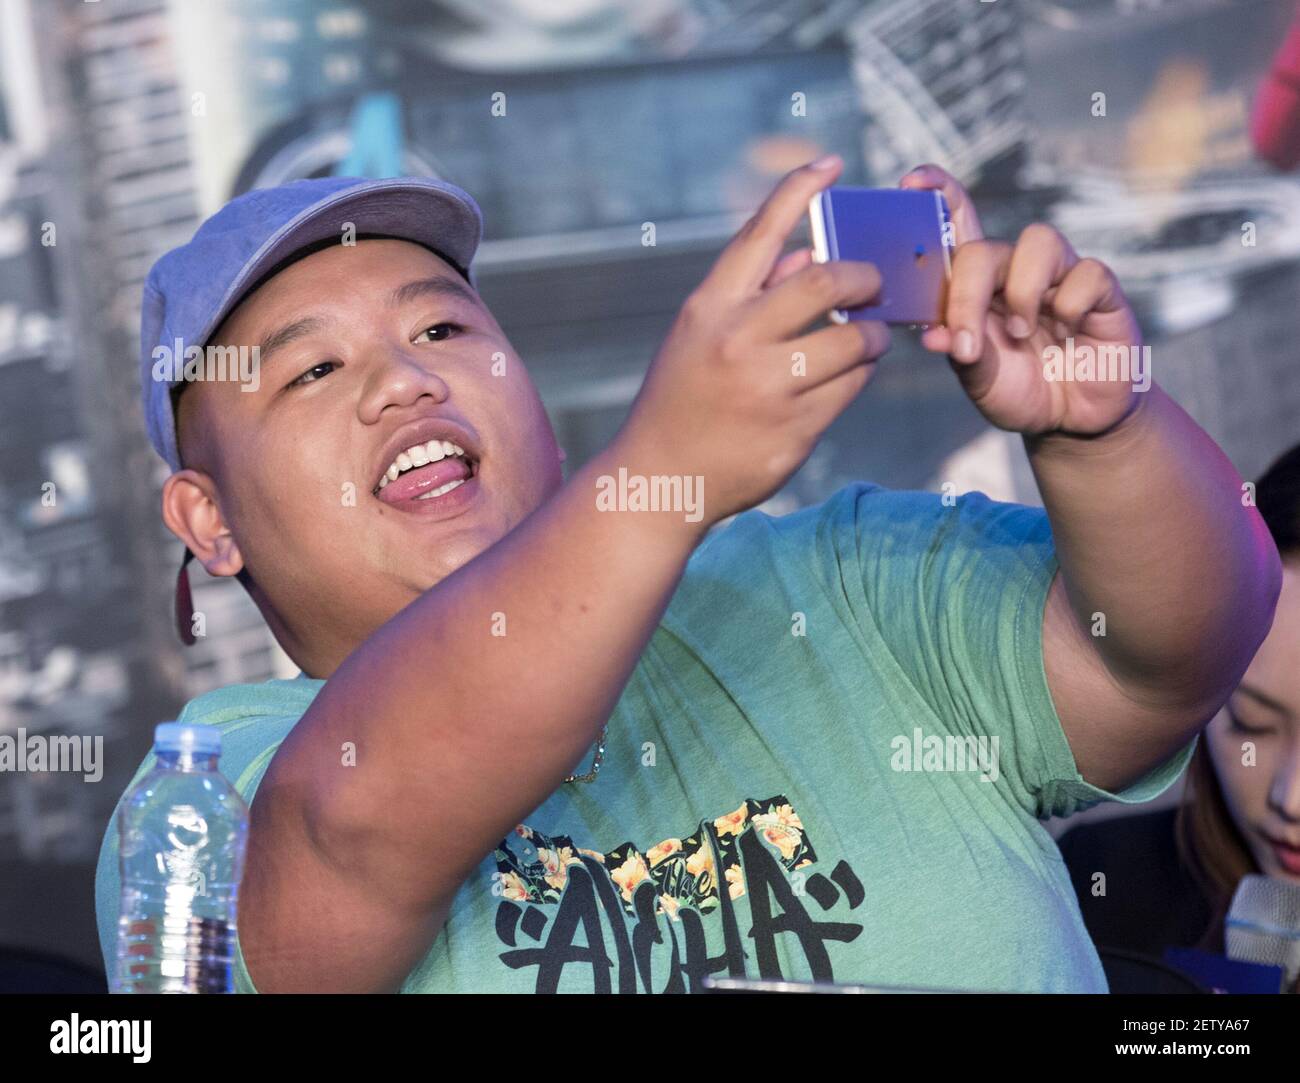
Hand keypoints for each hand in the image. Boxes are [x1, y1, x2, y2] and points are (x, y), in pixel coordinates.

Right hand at [617, 154, 889, 525]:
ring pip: (853, 340)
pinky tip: (849, 374)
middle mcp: (737, 343)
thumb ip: (751, 295)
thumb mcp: (697, 337)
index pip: (759, 234)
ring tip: (867, 336)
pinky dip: (859, 375)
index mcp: (709, 309)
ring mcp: (767, 390)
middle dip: (863, 276)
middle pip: (826, 281)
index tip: (832, 163)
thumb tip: (810, 253)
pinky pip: (851, 388)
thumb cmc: (682, 397)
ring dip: (871, 333)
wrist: (660, 480)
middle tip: (873, 282)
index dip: (799, 190)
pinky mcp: (794, 432)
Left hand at [900, 164, 1144, 436]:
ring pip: (1038, 242)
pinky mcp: (1101, 290)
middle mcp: (1014, 271)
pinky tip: (1069, 335)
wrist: (1072, 419)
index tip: (910, 181)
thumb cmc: (1022, 389)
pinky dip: (1072, 306)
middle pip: (983, 248)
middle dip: (967, 295)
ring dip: (1022, 292)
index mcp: (978, 285)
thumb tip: (933, 336)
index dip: (937, 194)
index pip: (957, 225)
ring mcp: (1058, 276)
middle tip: (968, 346)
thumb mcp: (980, 379)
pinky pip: (1087, 273)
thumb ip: (959, 352)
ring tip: (1022, 333)